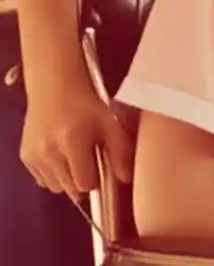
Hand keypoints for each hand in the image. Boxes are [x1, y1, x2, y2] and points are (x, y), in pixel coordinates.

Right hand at [21, 78, 133, 194]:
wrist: (55, 88)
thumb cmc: (86, 105)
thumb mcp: (109, 123)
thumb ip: (120, 151)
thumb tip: (125, 179)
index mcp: (72, 142)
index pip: (84, 183)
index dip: (97, 180)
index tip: (101, 167)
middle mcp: (49, 152)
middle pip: (70, 189)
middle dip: (83, 181)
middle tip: (89, 162)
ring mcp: (34, 155)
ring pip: (55, 187)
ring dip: (68, 180)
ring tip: (75, 159)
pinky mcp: (25, 156)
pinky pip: (42, 180)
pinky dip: (54, 175)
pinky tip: (61, 157)